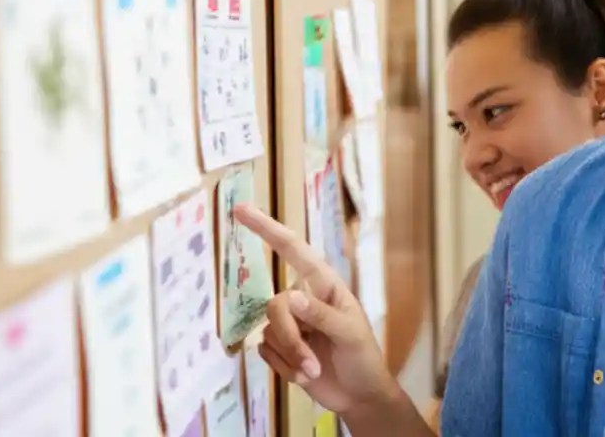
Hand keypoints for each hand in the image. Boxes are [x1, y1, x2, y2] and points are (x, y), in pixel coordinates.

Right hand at [234, 204, 396, 414]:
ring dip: (292, 357)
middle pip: (275, 306)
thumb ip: (321, 315)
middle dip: (291, 338)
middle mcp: (303, 299)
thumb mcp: (350, 333)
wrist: (357, 394)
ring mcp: (289, 323)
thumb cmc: (363, 357)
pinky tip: (305, 373)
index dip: (267, 229)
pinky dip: (285, 367)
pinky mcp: (278, 346)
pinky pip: (265, 352)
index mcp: (324, 285)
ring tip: (314, 369)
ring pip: (269, 331)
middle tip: (312, 362)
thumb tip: (290, 297)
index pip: (293, 250)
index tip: (241, 210)